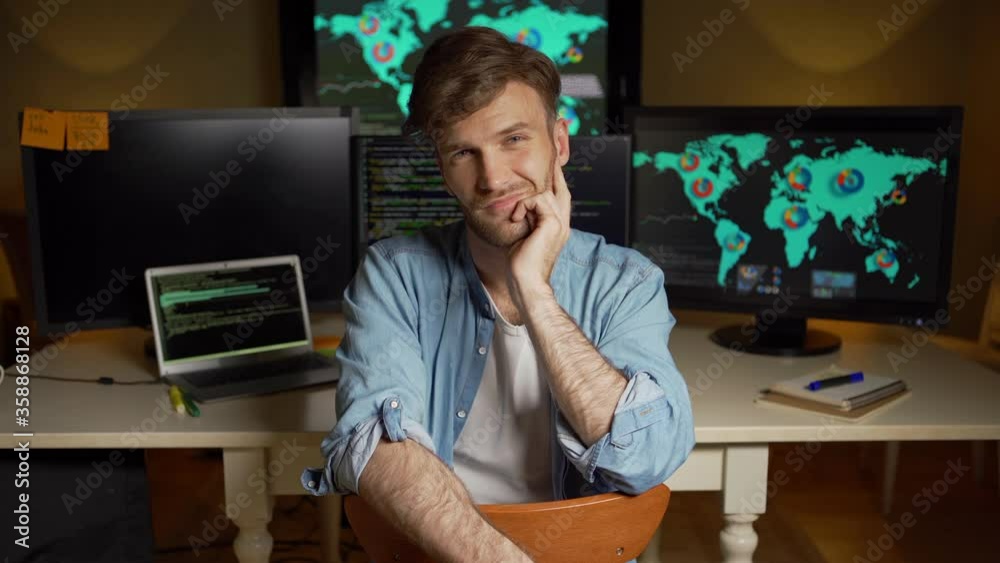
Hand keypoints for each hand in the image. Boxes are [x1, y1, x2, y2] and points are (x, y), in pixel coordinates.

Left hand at [506, 156, 571, 304]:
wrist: (526, 282)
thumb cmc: (521, 265)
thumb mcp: (524, 235)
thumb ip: (527, 219)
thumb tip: (519, 204)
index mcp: (558, 225)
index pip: (560, 196)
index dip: (556, 179)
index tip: (551, 165)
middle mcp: (563, 222)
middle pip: (561, 188)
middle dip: (554, 171)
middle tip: (549, 157)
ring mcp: (560, 222)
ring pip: (544, 192)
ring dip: (525, 200)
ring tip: (516, 216)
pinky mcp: (552, 224)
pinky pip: (536, 200)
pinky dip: (522, 207)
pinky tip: (516, 220)